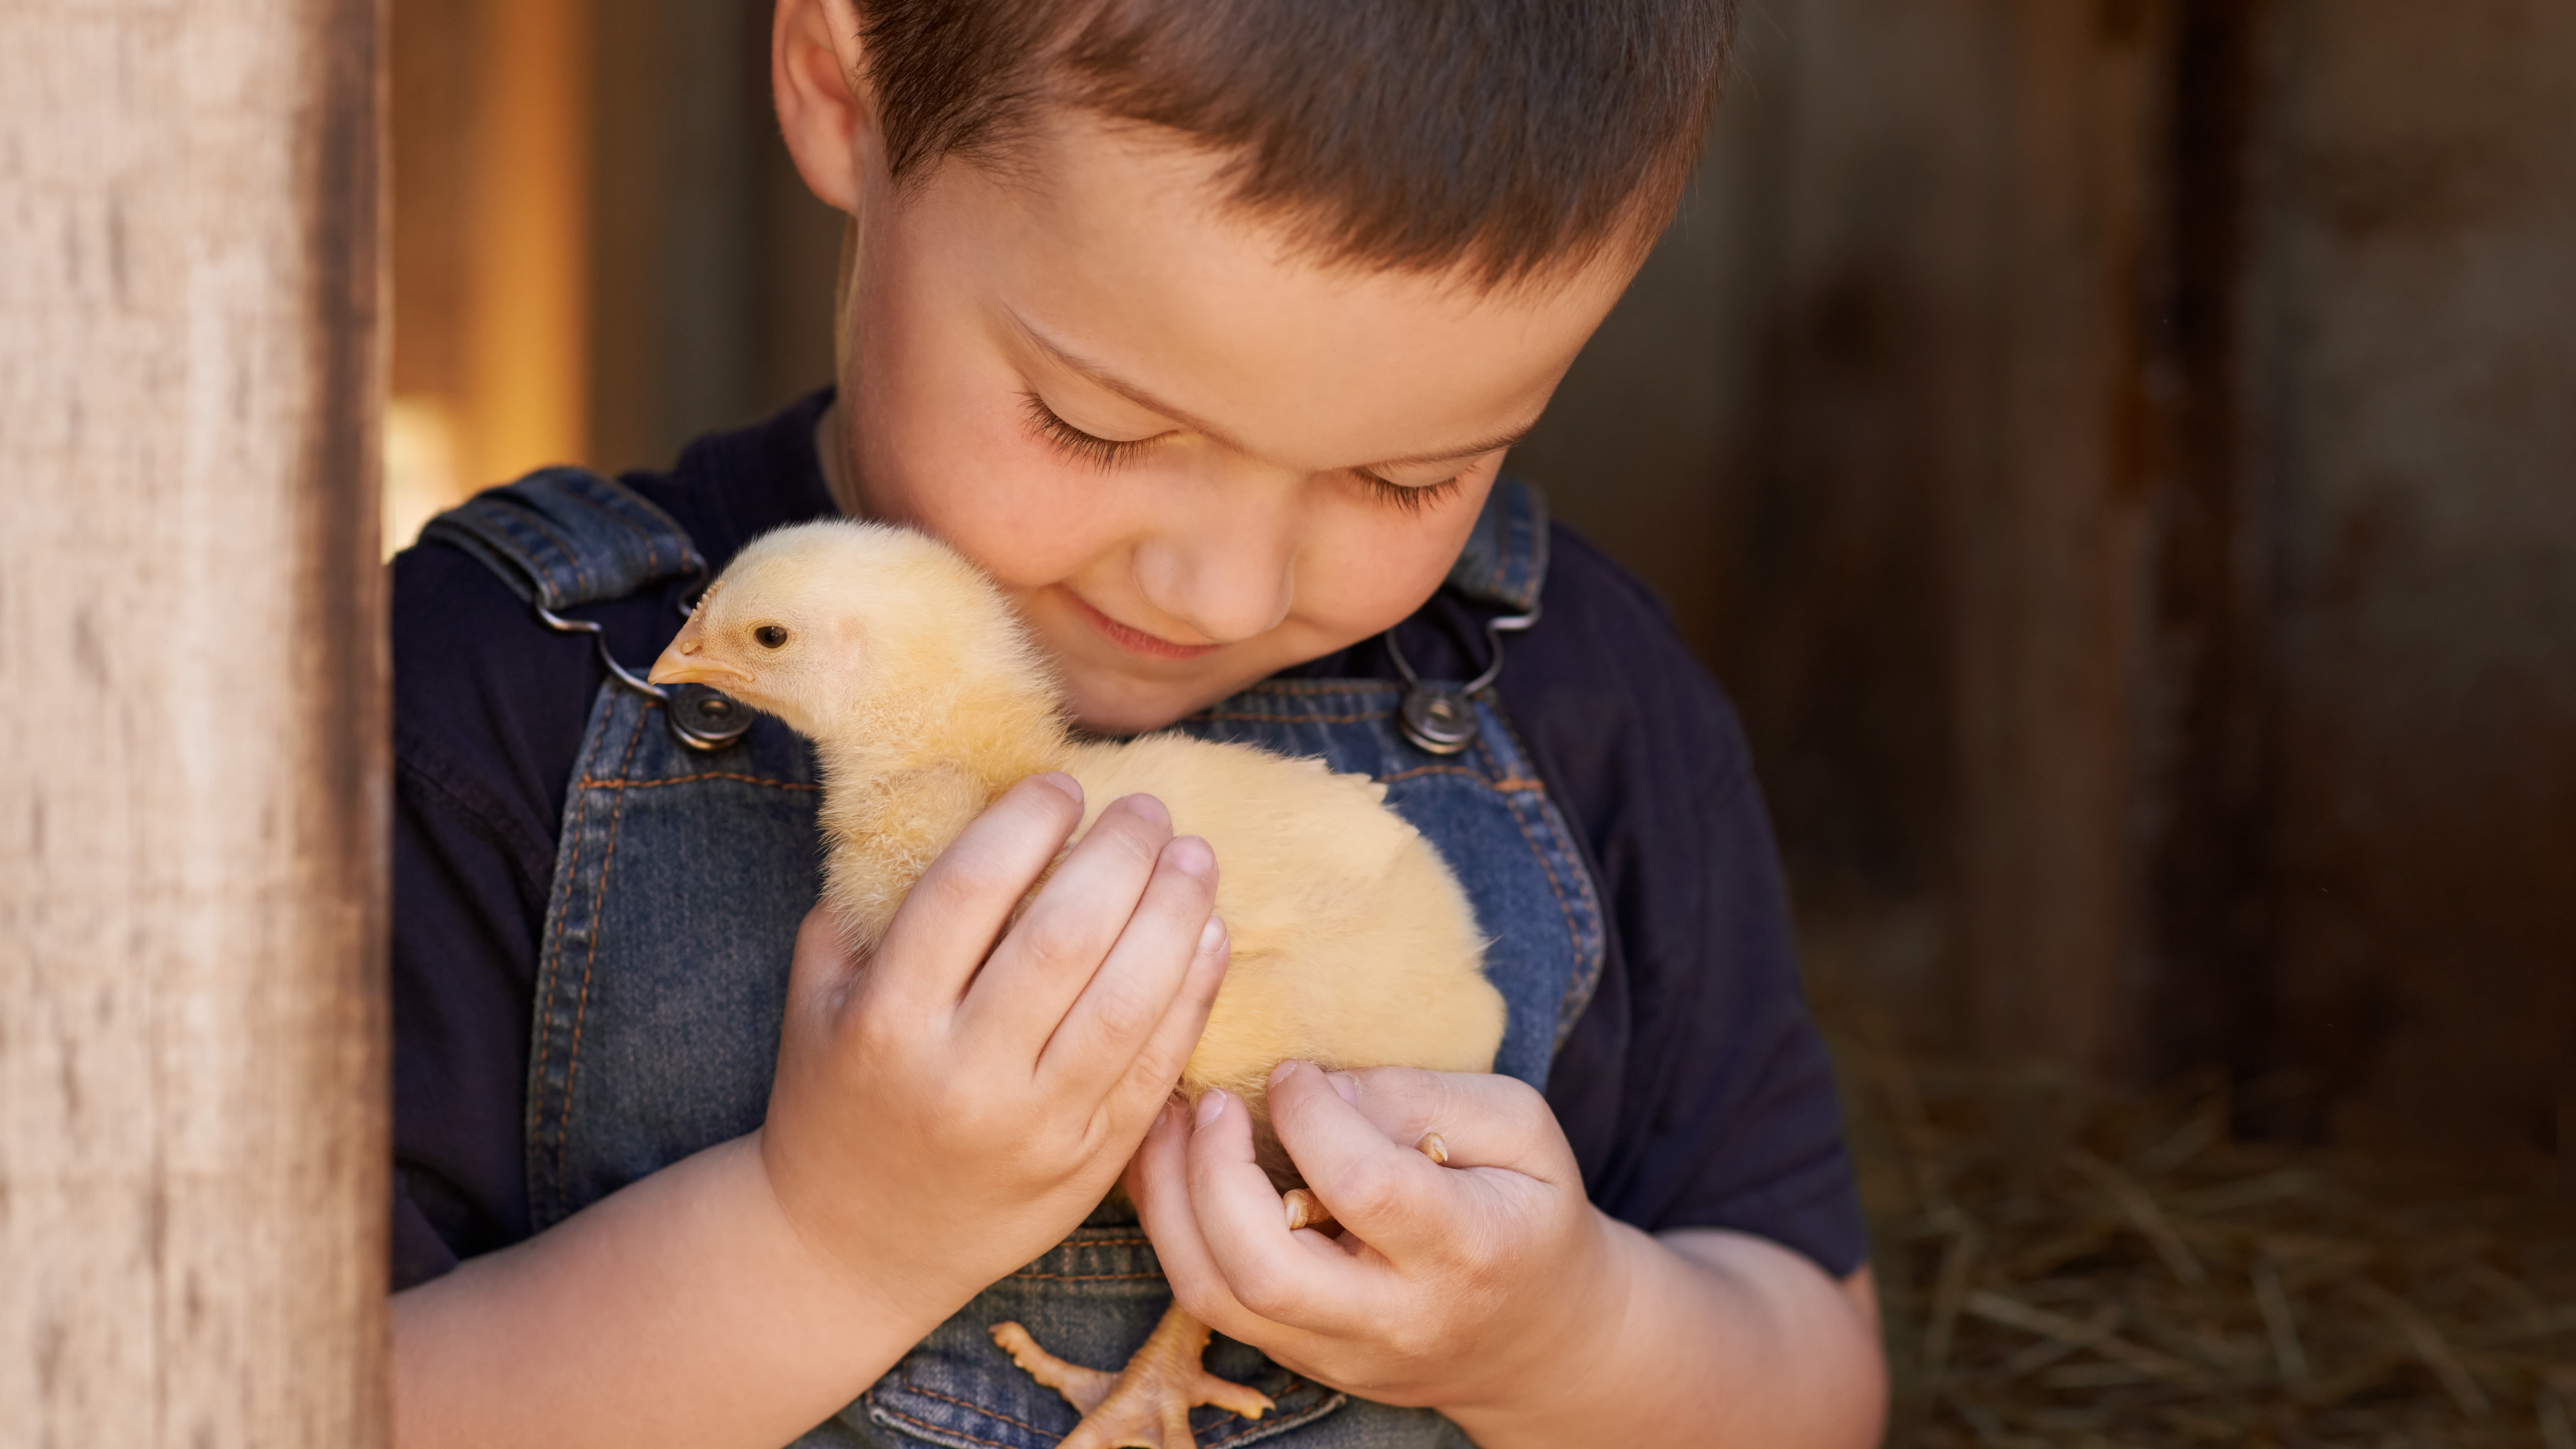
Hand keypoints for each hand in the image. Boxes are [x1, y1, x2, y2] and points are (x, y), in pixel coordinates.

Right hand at [760, 774, 1229, 1325]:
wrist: (850, 1248)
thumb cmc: (838, 1097)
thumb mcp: (822, 999)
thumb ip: (870, 903)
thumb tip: (952, 796)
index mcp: (887, 1023)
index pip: (968, 893)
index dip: (1025, 825)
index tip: (1063, 785)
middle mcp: (963, 1077)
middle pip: (1065, 939)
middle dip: (1120, 856)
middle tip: (1148, 810)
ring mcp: (1034, 1127)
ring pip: (1128, 1002)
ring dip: (1175, 915)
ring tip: (1194, 856)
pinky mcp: (1087, 1164)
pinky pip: (1157, 1066)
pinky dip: (1193, 994)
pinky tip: (1209, 934)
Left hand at [1122, 1060, 1622, 1412]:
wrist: (1536, 1338)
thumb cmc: (1528, 1210)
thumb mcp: (1517, 1128)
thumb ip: (1421, 1096)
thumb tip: (1316, 1086)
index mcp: (1467, 1249)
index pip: (1363, 1185)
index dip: (1310, 1115)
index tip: (1292, 1071)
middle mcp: (1394, 1317)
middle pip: (1265, 1265)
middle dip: (1212, 1171)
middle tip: (1208, 1101)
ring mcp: (1339, 1352)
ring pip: (1215, 1296)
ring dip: (1169, 1202)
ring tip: (1166, 1125)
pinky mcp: (1298, 1361)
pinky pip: (1209, 1305)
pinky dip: (1176, 1231)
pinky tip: (1174, 1170)